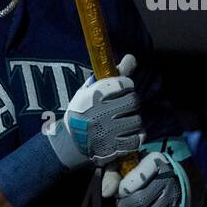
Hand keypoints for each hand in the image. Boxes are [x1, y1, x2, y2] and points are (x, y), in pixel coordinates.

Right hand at [45, 54, 143, 168]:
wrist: (69, 143)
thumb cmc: (82, 112)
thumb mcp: (89, 90)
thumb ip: (112, 74)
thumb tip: (132, 57)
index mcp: (92, 97)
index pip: (121, 83)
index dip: (127, 84)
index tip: (124, 88)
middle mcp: (99, 114)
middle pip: (133, 101)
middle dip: (132, 101)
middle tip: (126, 105)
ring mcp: (106, 133)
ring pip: (137, 120)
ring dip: (134, 119)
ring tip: (126, 120)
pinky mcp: (112, 149)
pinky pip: (136, 139)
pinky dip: (137, 136)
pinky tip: (130, 132)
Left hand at [110, 151, 182, 206]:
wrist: (171, 180)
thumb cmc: (142, 172)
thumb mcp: (125, 164)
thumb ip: (112, 174)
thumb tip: (105, 193)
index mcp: (156, 163)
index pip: (138, 178)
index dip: (123, 189)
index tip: (120, 192)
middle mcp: (168, 180)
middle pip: (141, 200)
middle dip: (124, 206)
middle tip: (120, 206)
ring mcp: (172, 198)